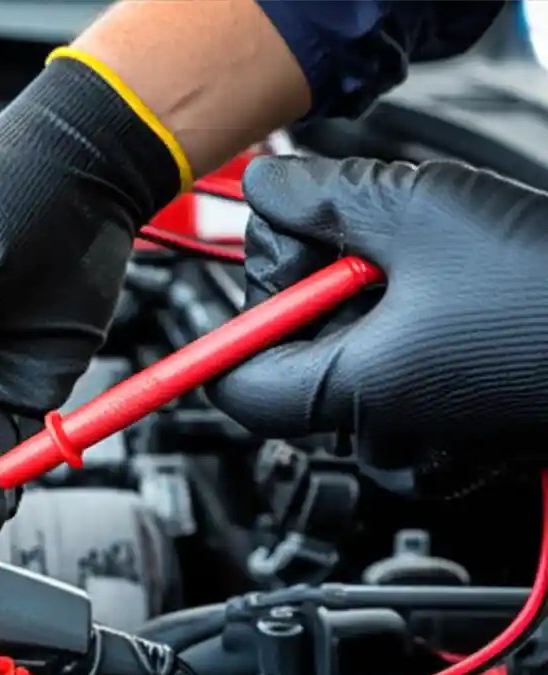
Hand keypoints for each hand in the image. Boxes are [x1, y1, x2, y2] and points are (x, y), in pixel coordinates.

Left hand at [211, 155, 547, 467]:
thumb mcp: (413, 210)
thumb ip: (315, 200)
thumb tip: (266, 191)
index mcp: (356, 397)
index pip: (233, 385)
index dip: (235, 322)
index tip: (267, 270)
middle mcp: (389, 440)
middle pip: (293, 370)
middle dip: (313, 296)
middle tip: (364, 242)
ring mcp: (436, 450)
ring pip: (354, 376)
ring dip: (367, 314)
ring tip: (423, 269)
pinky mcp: (474, 444)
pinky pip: (408, 393)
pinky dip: (410, 342)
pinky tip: (454, 301)